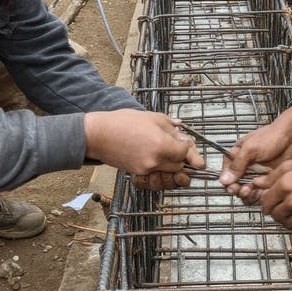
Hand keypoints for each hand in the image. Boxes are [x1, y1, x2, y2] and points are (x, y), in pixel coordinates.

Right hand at [84, 110, 203, 187]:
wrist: (98, 135)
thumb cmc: (122, 122)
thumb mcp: (151, 117)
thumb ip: (170, 126)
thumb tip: (182, 130)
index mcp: (161, 145)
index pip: (186, 153)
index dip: (191, 151)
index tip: (194, 152)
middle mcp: (156, 160)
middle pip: (180, 166)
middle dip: (183, 159)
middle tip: (183, 150)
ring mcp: (146, 169)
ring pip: (168, 172)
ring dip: (172, 164)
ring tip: (168, 153)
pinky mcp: (138, 173)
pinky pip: (156, 173)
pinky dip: (159, 166)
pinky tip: (154, 154)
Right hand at [219, 107, 291, 199]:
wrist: (290, 138)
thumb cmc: (271, 136)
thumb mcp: (250, 149)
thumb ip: (237, 165)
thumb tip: (224, 179)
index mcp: (235, 156)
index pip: (226, 175)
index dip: (228, 183)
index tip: (234, 187)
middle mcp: (243, 166)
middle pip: (234, 185)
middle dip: (239, 190)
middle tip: (245, 189)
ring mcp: (253, 174)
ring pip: (245, 190)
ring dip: (248, 194)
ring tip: (252, 190)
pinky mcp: (264, 179)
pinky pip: (257, 191)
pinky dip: (258, 194)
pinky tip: (261, 190)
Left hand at [253, 139, 291, 228]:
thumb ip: (273, 175)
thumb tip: (256, 184)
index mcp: (285, 184)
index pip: (265, 201)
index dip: (267, 202)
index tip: (271, 202)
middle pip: (273, 214)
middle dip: (276, 210)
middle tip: (285, 205)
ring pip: (285, 222)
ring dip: (288, 217)